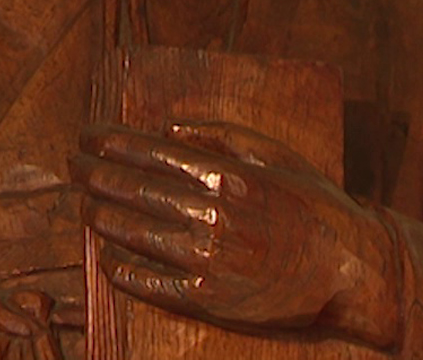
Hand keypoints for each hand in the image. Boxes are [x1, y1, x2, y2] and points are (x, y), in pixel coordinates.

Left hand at [72, 120, 399, 347]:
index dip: (109, 143)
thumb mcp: (272, 152)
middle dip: (94, 175)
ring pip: (136, 234)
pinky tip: (108, 260)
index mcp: (222, 175)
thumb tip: (167, 125)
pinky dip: (125, 271)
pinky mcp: (211, 298)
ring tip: (83, 205)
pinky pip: (154, 283)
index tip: (86, 136)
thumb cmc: (312, 203)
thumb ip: (218, 133)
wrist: (352, 268)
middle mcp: (210, 214)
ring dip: (101, 217)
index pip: (148, 153)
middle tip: (71, 166)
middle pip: (133, 190)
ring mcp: (208, 259)